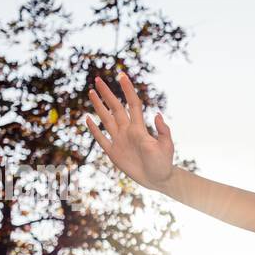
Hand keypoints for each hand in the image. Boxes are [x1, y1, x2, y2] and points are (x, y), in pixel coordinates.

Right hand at [84, 71, 174, 189]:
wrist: (158, 179)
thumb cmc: (164, 163)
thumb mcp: (166, 146)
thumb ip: (163, 131)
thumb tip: (158, 115)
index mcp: (139, 128)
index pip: (132, 104)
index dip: (127, 90)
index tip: (121, 75)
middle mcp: (127, 131)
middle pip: (115, 108)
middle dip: (107, 93)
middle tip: (98, 79)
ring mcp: (119, 141)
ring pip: (106, 119)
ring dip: (99, 106)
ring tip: (92, 92)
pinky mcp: (113, 153)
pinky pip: (101, 139)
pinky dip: (94, 129)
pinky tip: (88, 118)